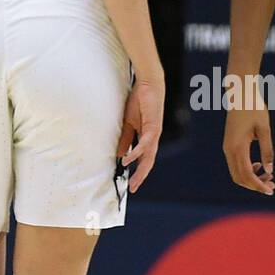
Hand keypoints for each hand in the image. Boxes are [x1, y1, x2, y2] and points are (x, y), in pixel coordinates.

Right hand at [117, 73, 163, 194]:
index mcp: (147, 138)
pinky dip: (137, 152)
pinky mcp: (153, 126)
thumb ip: (126, 138)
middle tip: (133, 188)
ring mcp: (154, 133)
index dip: (138, 171)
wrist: (148, 86)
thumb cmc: (140, 102)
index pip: (144, 159)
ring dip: (140, 169)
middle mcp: (152, 138)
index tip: (131, 183)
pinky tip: (129, 159)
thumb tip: (120, 154)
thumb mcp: (128, 124)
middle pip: (148, 162)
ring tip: (133, 180)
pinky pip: (144, 143)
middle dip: (140, 176)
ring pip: (148, 156)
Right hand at [223, 95, 274, 194]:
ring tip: (268, 176)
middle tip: (271, 185)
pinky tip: (259, 166)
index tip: (270, 190)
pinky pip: (236, 164)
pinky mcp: (229, 145)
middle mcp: (229, 150)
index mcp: (238, 147)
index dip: (258, 185)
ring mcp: (227, 148)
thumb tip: (269, 169)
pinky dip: (247, 170)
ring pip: (237, 173)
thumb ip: (267, 151)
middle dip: (255, 185)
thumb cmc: (253, 108)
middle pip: (240, 178)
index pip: (247, 175)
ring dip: (251, 178)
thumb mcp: (264, 129)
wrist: (240, 94)